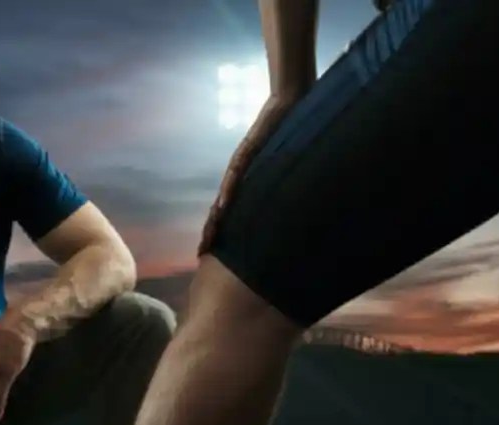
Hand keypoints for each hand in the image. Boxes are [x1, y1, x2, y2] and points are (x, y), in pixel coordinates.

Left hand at [200, 91, 306, 253]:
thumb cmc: (291, 130)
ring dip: (215, 217)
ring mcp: (243, 161)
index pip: (231, 208)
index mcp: (249, 179)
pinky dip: (230, 189)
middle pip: (221, 206)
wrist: (289, 99)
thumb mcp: (287, 162)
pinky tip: (222, 206)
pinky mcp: (249, 148)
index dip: (222, 228)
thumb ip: (283, 180)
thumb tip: (297, 200)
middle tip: (202, 251)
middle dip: (212, 230)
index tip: (212, 249)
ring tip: (208, 236)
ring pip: (224, 194)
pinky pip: (237, 171)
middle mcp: (241, 172)